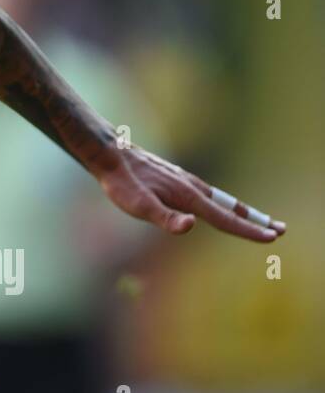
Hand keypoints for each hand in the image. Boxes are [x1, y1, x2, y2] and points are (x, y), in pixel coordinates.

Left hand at [94, 144, 284, 242]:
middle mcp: (192, 187)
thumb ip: (164, 218)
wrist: (111, 155)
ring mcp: (185, 181)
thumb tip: (191, 225)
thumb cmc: (122, 184)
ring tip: (256, 219)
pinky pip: (207, 193)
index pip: (225, 219)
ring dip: (241, 211)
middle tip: (280, 229)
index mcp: (189, 197)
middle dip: (255, 220)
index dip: (249, 230)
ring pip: (220, 199)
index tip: (272, 237)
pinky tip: (217, 205)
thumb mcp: (138, 206)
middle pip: (231, 208)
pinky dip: (222, 202)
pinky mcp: (176, 178)